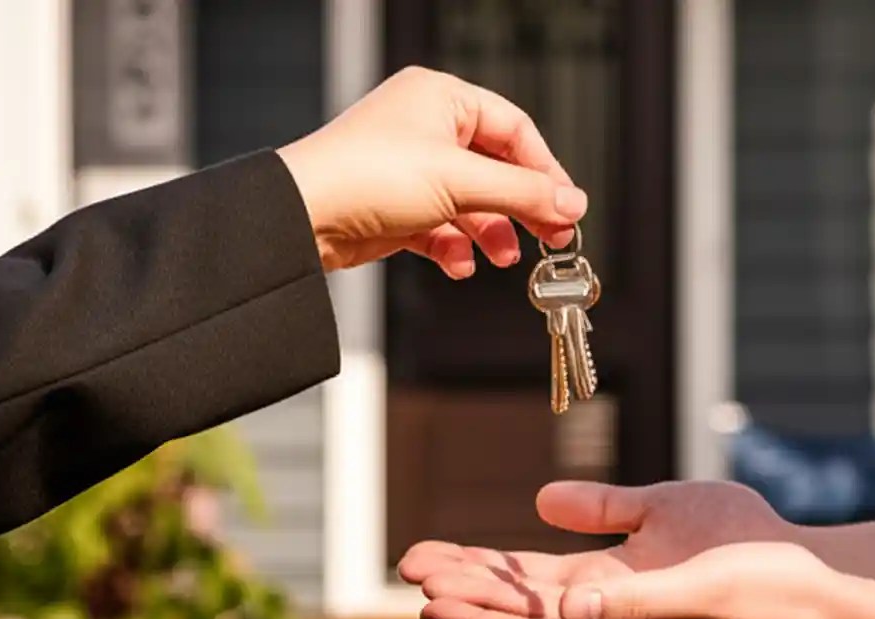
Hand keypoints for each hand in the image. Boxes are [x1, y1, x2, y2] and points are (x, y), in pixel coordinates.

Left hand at [277, 66, 586, 277]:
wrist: (302, 218)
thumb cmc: (365, 176)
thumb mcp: (461, 181)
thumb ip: (524, 193)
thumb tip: (573, 203)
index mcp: (442, 98)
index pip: (514, 128)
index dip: (545, 170)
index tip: (567, 206)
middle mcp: (426, 128)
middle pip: (496, 168)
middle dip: (522, 207)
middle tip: (551, 237)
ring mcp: (410, 168)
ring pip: (471, 201)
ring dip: (491, 232)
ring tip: (504, 257)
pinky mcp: (396, 206)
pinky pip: (441, 226)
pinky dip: (455, 247)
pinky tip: (460, 264)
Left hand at [398, 480, 790, 608]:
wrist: (839, 615)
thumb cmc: (778, 587)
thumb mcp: (706, 579)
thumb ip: (633, 593)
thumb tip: (569, 602)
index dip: (477, 616)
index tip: (425, 595)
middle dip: (471, 596)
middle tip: (413, 564)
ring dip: (497, 592)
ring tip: (445, 565)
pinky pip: (577, 611)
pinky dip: (537, 591)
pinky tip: (516, 574)